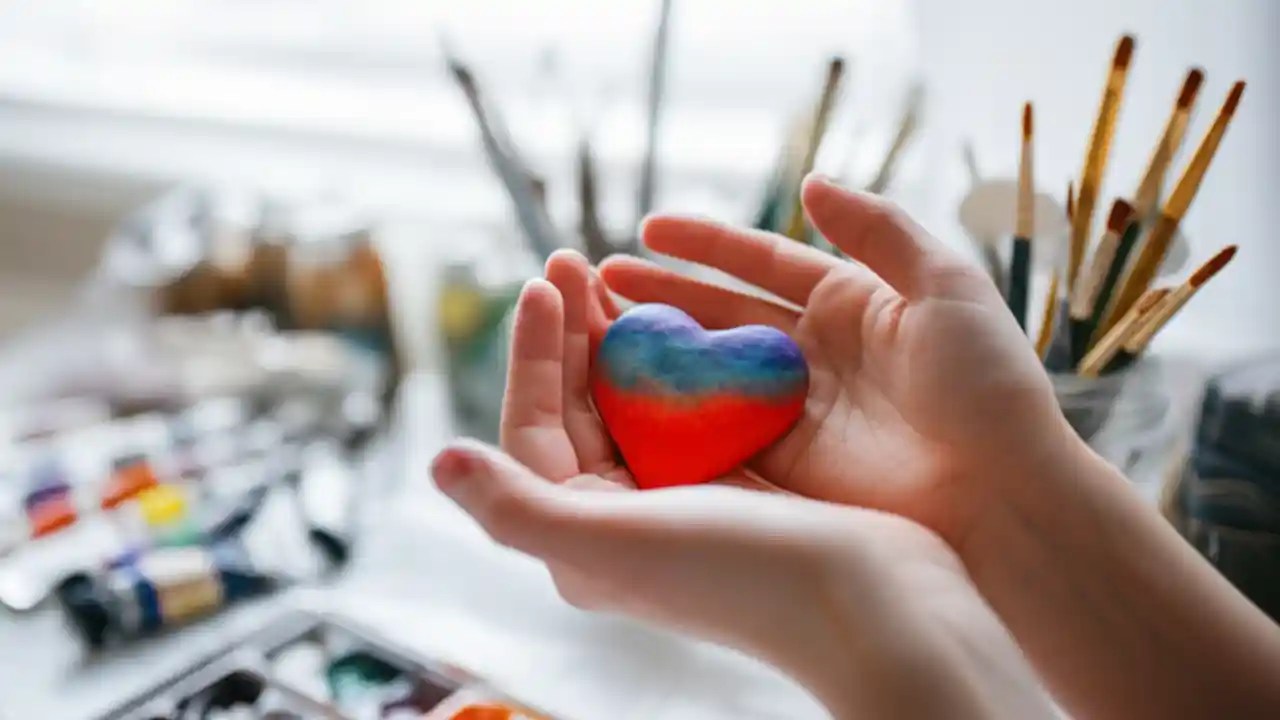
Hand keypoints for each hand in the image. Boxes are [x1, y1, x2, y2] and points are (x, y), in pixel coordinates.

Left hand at [431, 256, 1050, 716]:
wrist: (875, 610)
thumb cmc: (742, 577)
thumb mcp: (612, 542)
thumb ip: (516, 507)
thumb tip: (438, 460)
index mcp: (582, 537)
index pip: (534, 428)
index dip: (531, 354)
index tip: (541, 283)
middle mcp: (622, 522)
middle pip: (578, 409)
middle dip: (568, 334)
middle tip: (566, 258)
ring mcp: (679, 503)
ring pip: (632, 402)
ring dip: (617, 338)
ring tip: (611, 273)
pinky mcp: (733, 487)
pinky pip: (687, 409)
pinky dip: (677, 361)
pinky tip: (682, 320)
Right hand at [599, 175, 1077, 543]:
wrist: (1004, 497)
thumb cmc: (986, 385)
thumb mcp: (944, 285)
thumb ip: (878, 227)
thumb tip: (810, 182)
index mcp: (851, 305)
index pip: (762, 263)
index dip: (704, 245)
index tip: (645, 229)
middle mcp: (812, 355)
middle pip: (719, 314)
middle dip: (658, 295)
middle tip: (594, 279)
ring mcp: (792, 412)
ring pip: (706, 370)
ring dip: (652, 349)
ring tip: (589, 326)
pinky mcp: (781, 466)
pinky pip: (712, 431)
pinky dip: (667, 412)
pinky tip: (620, 394)